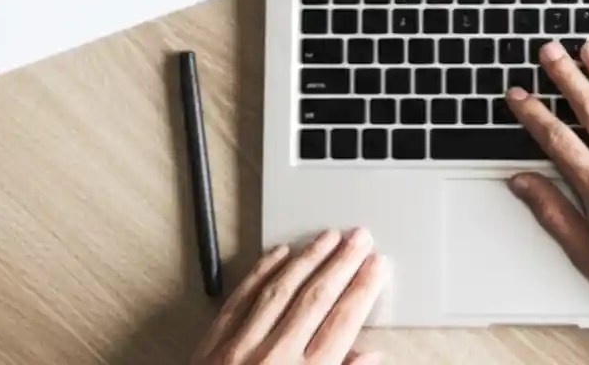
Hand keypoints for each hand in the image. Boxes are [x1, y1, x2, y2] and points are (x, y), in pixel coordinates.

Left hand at [191, 229, 387, 364]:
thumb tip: (368, 356)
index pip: (344, 320)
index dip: (364, 287)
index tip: (377, 265)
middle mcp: (276, 358)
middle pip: (318, 296)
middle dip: (343, 262)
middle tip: (360, 238)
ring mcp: (241, 348)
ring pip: (281, 289)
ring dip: (308, 258)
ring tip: (327, 237)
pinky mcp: (212, 345)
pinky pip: (241, 298)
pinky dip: (262, 273)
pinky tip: (278, 254)